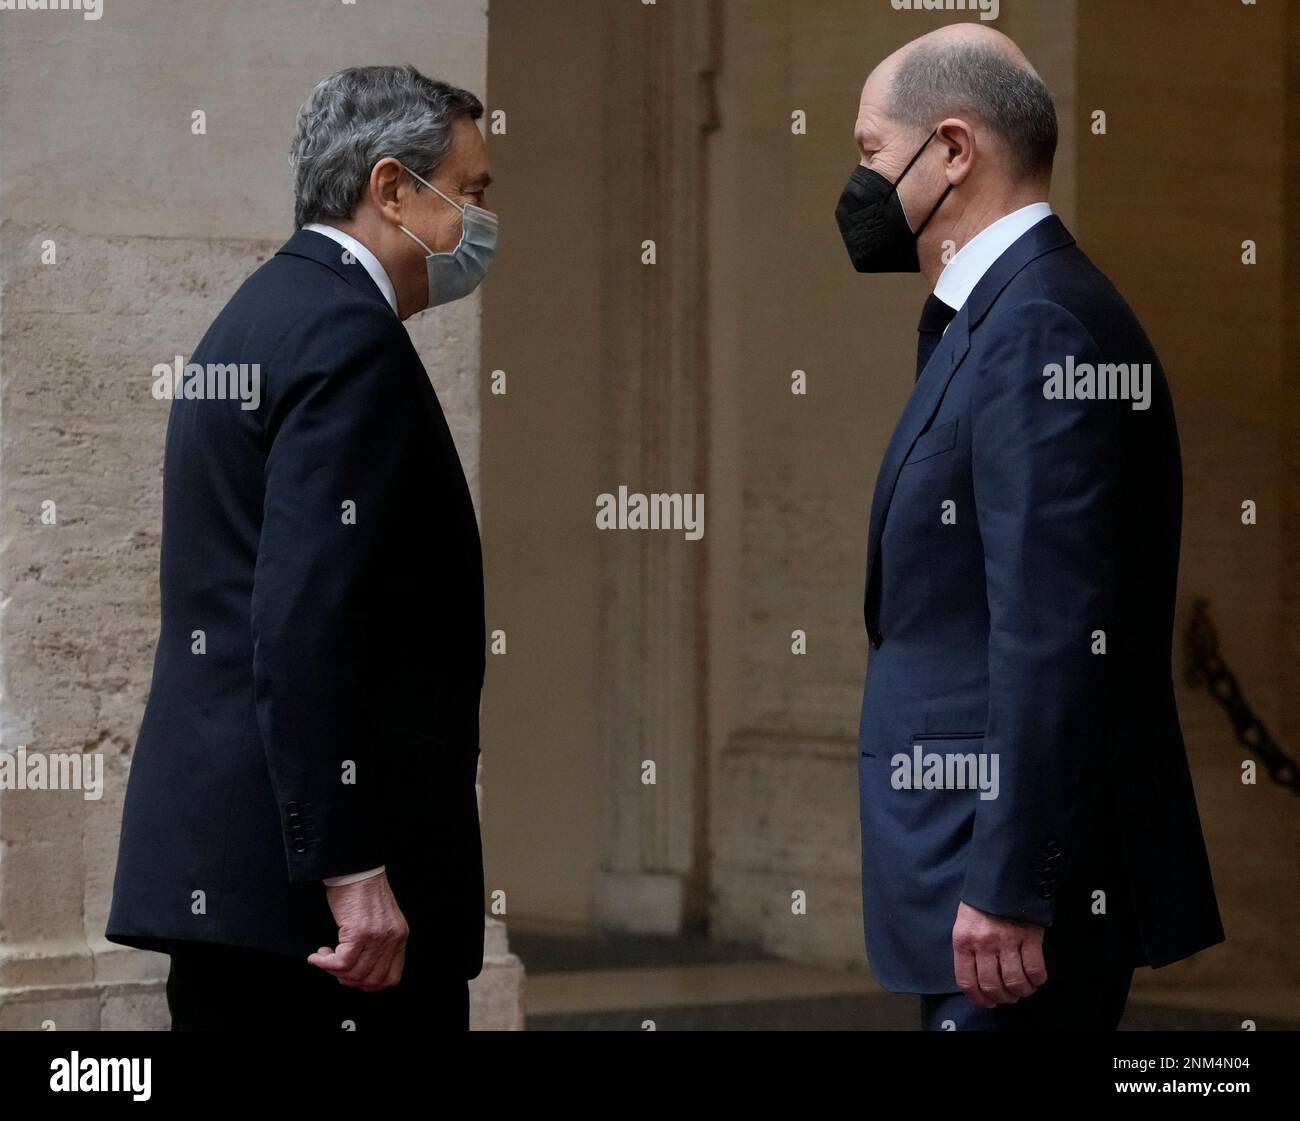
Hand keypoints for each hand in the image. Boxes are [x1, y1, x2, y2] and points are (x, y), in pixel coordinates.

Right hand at [308, 872, 408, 990]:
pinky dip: (325, 964)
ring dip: (333, 971)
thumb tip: (360, 970)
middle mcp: (392, 939)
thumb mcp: (381, 920)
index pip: (391, 977)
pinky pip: (341, 963)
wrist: (356, 869)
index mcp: (399, 937)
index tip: (352, 978)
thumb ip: (379, 944)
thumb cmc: (362, 890)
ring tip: (324, 956)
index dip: (368, 985)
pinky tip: (317, 956)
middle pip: (371, 980)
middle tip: (334, 968)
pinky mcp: (359, 933)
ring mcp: (376, 937)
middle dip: (348, 980)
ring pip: (354, 973)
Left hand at [952, 900, 1046, 1007]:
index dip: (978, 999)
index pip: (967, 981)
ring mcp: (1007, 940)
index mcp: (964, 940)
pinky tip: (1035, 978)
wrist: (1004, 877)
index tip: (987, 1002)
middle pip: (992, 986)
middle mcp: (984, 943)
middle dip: (1002, 998)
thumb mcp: (964, 923)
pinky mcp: (1029, 937)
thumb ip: (967, 949)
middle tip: (1008, 997)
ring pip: (1015, 982)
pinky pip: (1035, 969)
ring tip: (1022, 989)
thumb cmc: (982, 902)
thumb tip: (976, 979)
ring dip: (1020, 992)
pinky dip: (1037, 980)